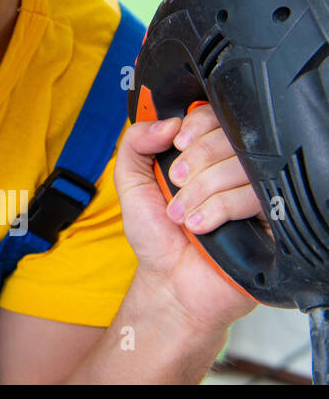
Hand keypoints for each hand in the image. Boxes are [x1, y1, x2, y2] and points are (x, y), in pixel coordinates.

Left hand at [113, 107, 259, 331]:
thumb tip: (165, 121)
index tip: (177, 145)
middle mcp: (229, 167)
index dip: (195, 127)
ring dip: (201, 192)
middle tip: (175, 186)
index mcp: (201, 153)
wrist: (172, 282)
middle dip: (194, 163)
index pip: (212, 117)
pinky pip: (252, 196)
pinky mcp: (268, 217)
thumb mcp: (130, 183)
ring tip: (182, 216)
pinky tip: (201, 226)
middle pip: (228, 137)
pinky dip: (218, 209)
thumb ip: (134, 144)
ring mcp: (252, 190)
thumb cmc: (155, 234)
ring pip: (239, 166)